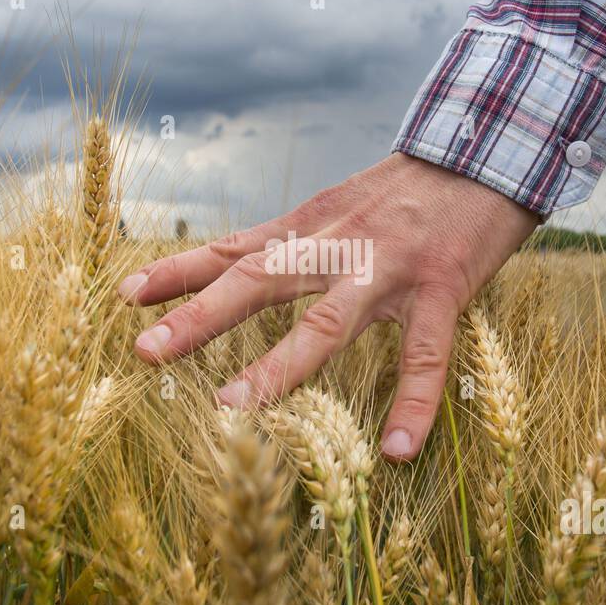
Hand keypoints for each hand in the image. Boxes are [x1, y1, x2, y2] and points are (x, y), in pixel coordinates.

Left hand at [116, 152, 541, 459]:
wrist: (483, 153)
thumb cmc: (404, 191)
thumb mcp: (334, 205)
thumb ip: (285, 239)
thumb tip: (227, 261)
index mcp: (308, 229)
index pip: (231, 250)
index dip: (176, 272)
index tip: (122, 297)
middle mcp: (336, 247)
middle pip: (258, 281)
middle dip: (200, 316)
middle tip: (145, 351)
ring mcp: (386, 270)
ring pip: (327, 321)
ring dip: (279, 366)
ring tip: (234, 409)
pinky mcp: (440, 290)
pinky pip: (425, 357)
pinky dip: (412, 406)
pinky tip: (397, 451)